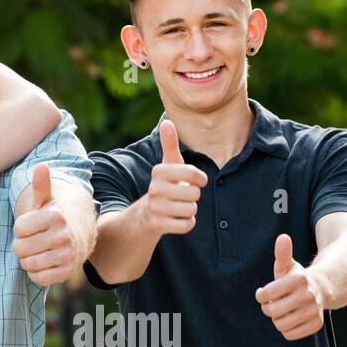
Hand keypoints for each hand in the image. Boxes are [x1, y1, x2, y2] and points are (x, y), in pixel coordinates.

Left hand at [12, 163, 83, 286]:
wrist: (79, 237)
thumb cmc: (54, 218)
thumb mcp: (47, 200)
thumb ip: (41, 185)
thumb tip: (41, 166)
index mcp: (55, 216)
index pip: (18, 229)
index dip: (21, 229)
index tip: (33, 226)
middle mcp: (63, 235)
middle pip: (19, 248)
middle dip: (22, 245)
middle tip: (35, 240)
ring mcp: (66, 255)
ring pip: (27, 264)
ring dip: (28, 259)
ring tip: (40, 251)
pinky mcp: (67, 273)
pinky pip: (37, 278)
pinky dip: (36, 273)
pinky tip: (45, 263)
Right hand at [140, 119, 207, 235]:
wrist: (146, 214)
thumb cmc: (165, 185)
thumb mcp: (168, 164)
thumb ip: (170, 144)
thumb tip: (167, 122)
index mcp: (159, 171)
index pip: (193, 174)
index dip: (200, 179)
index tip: (195, 181)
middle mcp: (154, 189)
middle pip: (195, 194)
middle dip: (193, 197)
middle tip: (181, 196)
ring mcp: (155, 207)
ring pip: (191, 210)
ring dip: (189, 210)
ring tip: (178, 207)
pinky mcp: (157, 225)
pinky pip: (187, 225)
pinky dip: (186, 223)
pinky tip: (176, 219)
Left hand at [255, 234, 324, 339]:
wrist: (322, 290)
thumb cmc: (296, 278)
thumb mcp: (287, 265)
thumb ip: (282, 252)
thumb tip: (283, 237)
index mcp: (298, 279)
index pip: (265, 294)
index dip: (261, 295)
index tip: (263, 293)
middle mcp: (309, 295)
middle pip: (271, 311)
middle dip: (268, 308)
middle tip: (272, 303)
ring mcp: (315, 311)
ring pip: (280, 325)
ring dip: (277, 319)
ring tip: (282, 311)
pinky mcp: (317, 325)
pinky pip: (290, 335)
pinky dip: (286, 329)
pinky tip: (290, 319)